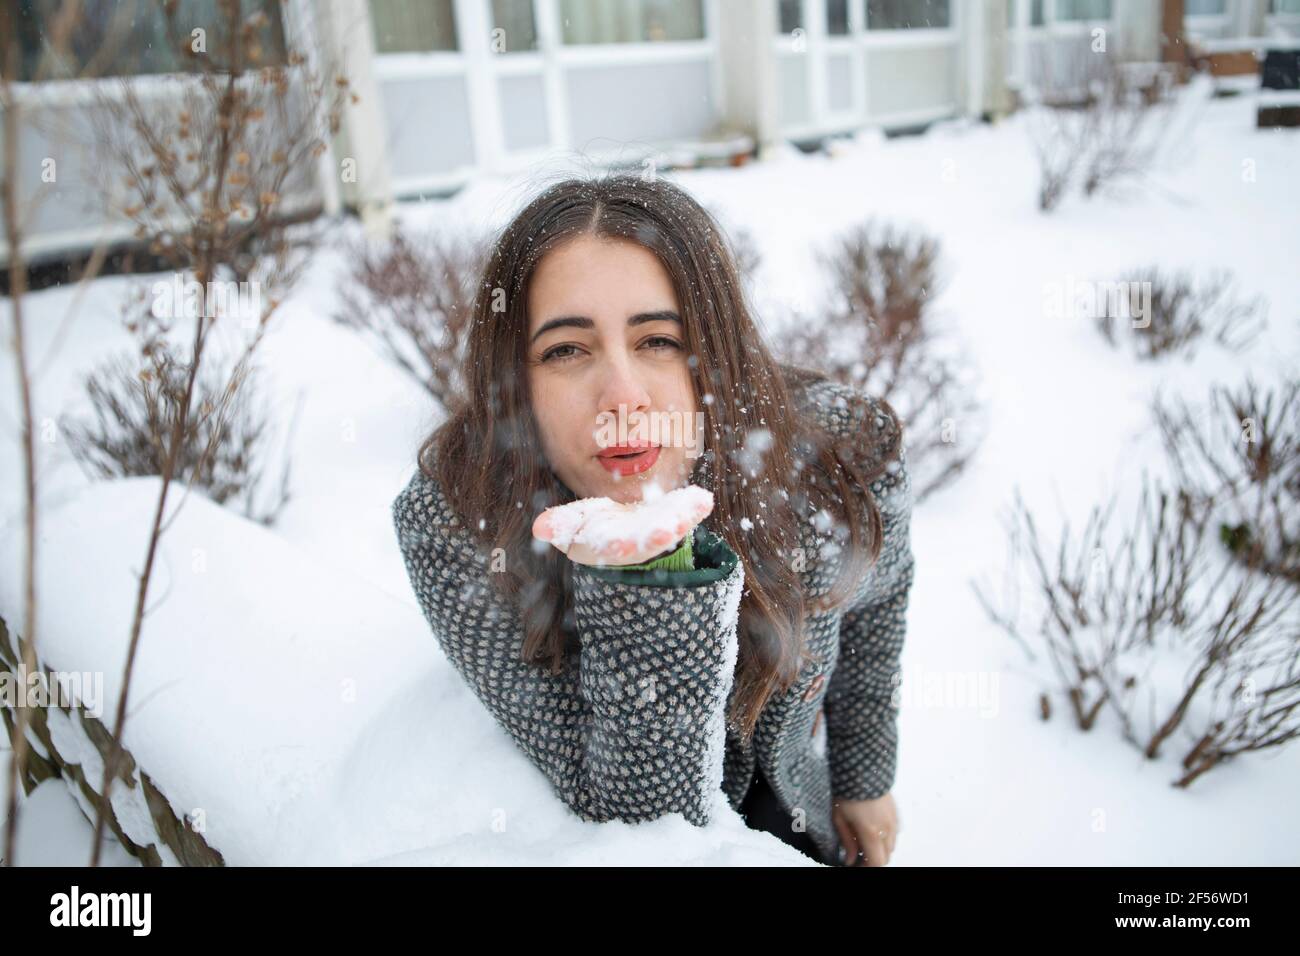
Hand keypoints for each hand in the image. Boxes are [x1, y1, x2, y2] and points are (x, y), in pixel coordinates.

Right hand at [532, 486, 712, 567]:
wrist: (624, 530)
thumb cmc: (593, 527)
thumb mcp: (573, 526)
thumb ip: (560, 526)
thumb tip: (540, 529)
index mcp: (605, 547)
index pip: (609, 548)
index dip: (616, 546)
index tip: (621, 544)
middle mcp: (633, 545)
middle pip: (644, 543)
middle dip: (655, 536)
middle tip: (667, 531)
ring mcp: (655, 534)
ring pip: (668, 530)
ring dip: (680, 521)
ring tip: (695, 508)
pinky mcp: (673, 520)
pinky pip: (684, 514)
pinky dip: (694, 508)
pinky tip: (704, 500)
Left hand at [832, 791, 898, 866]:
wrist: (861, 766)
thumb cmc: (847, 789)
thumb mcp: (839, 817)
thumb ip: (847, 841)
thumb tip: (850, 858)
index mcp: (872, 832)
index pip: (877, 862)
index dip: (867, 867)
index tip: (857, 864)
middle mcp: (886, 828)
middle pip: (886, 857)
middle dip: (873, 859)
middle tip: (859, 854)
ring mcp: (893, 820)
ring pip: (891, 846)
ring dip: (880, 848)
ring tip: (864, 841)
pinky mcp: (895, 812)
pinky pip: (894, 833)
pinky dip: (885, 837)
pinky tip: (873, 829)